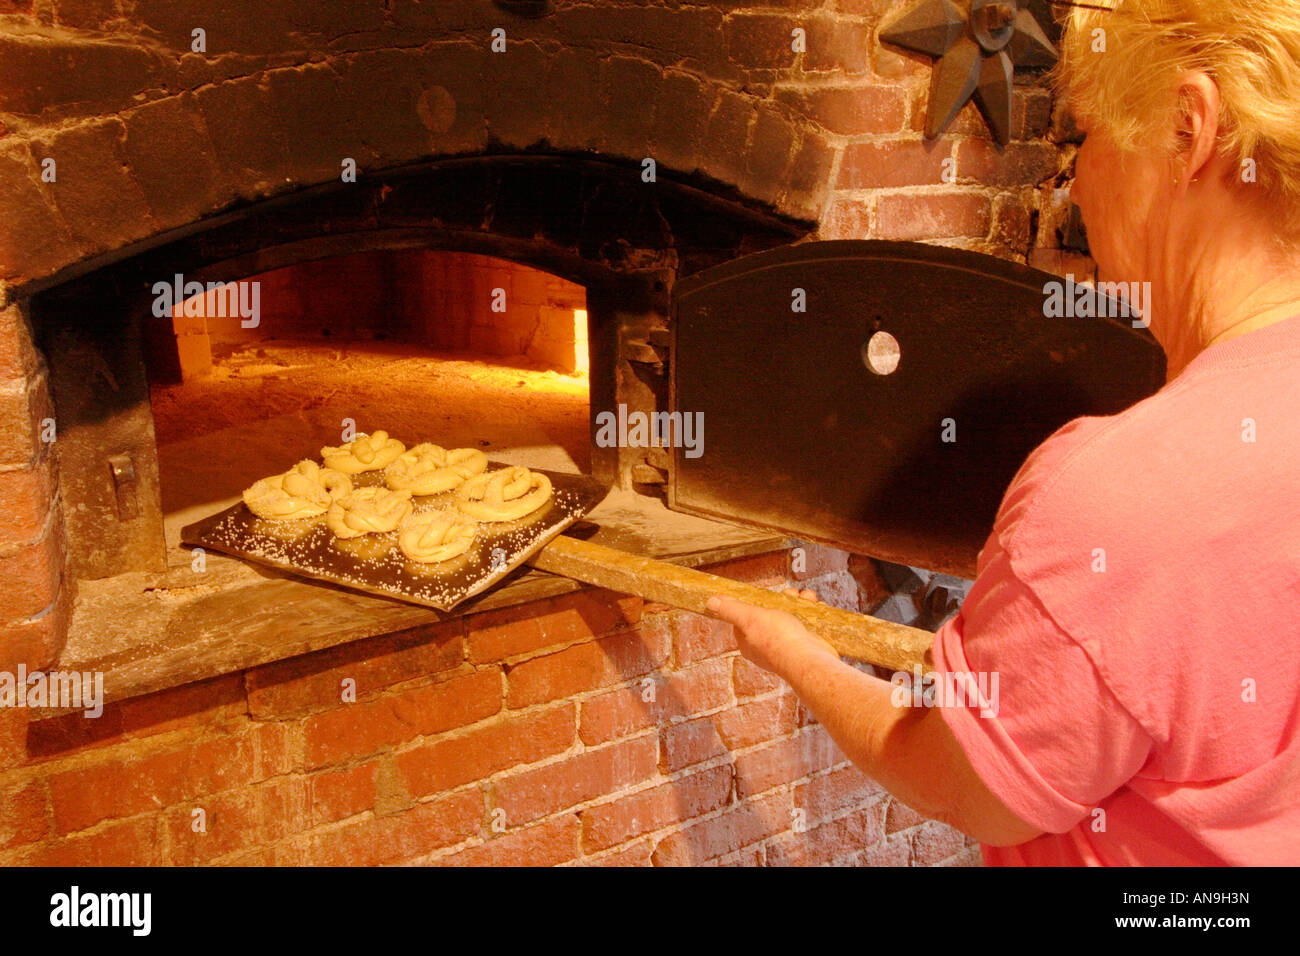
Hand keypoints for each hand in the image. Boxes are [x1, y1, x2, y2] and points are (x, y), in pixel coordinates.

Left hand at [705, 592, 840, 676]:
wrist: (809, 659)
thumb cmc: (778, 639)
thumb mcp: (749, 618)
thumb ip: (730, 610)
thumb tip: (711, 602)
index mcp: (749, 642)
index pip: (748, 618)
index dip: (757, 603)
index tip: (766, 595)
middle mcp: (767, 645)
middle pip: (773, 614)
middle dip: (784, 599)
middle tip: (791, 594)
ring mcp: (788, 646)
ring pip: (792, 616)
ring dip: (800, 602)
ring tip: (806, 598)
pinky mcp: (806, 645)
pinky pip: (808, 623)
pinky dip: (813, 613)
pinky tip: (816, 607)